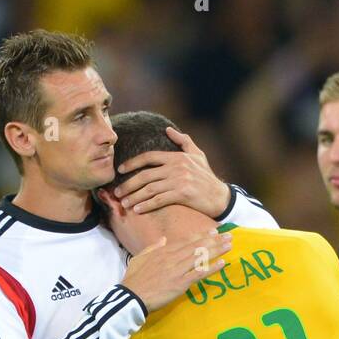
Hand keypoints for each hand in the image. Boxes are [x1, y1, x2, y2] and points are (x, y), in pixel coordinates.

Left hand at [112, 127, 231, 216]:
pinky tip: (137, 210)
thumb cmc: (207, 177)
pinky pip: (159, 200)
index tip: (121, 170)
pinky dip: (146, 205)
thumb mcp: (198, 155)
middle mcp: (176, 167)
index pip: (149, 157)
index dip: (133, 163)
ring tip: (124, 204)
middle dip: (129, 185)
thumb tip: (168, 129)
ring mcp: (179, 181)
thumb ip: (183, 141)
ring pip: (149, 189)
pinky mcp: (182, 195)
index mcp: (177, 157)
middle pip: (145, 175)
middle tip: (117, 193)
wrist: (220, 197)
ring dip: (134, 197)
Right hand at [121, 228, 230, 311]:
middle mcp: (173, 257)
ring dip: (216, 250)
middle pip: (197, 246)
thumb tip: (163, 239)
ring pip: (200, 256)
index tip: (213, 231)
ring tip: (229, 245)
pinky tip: (222, 263)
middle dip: (214, 240)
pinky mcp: (181, 283)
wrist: (132, 295)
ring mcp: (177, 269)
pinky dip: (211, 268)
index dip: (201, 235)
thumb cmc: (134, 279)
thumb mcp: (140, 258)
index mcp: (163, 251)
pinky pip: (199, 273)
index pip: (186, 241)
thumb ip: (153, 247)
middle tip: (228, 235)